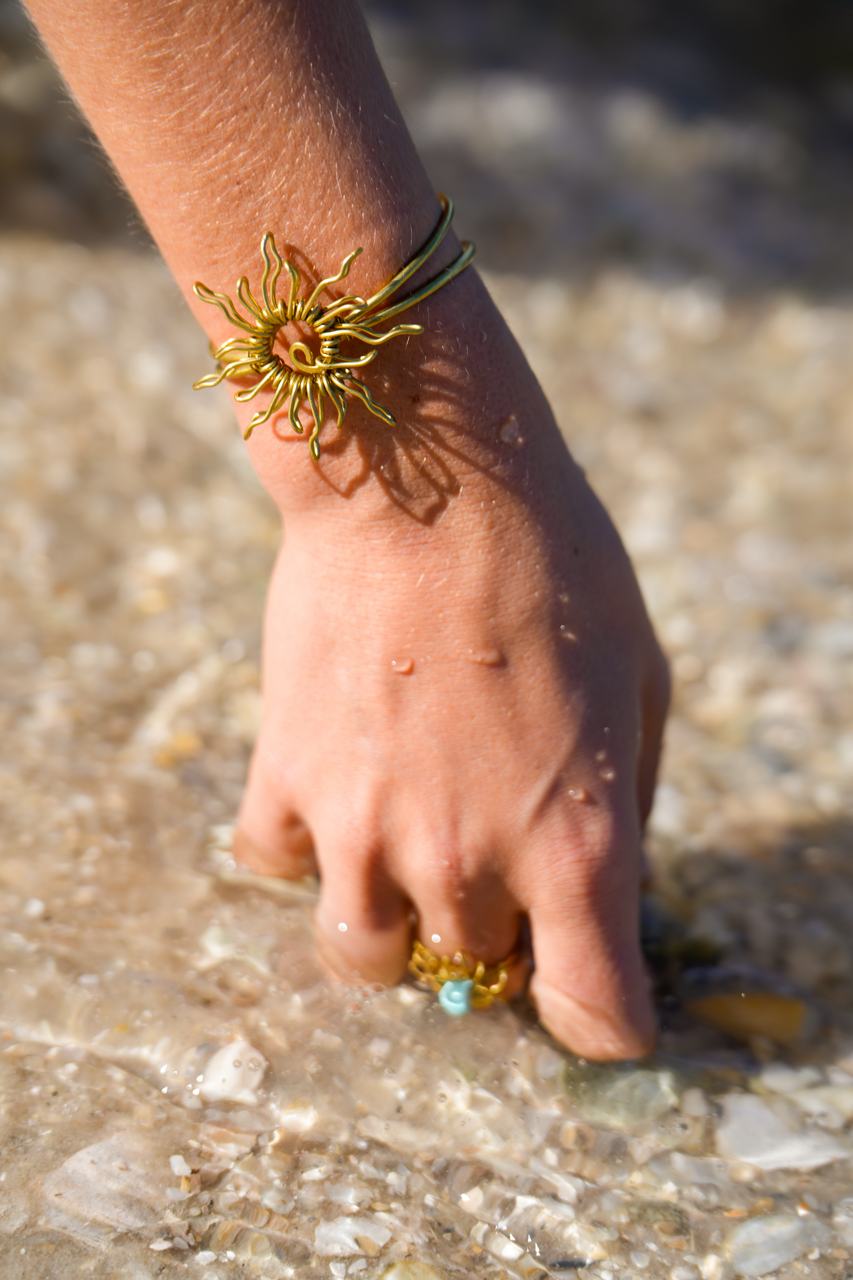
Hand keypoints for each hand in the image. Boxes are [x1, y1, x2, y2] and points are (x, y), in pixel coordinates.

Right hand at [234, 283, 668, 1058]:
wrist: (425, 480)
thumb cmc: (557, 566)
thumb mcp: (642, 682)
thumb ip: (623, 804)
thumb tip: (600, 874)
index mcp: (575, 844)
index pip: (596, 1013)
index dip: (605, 1018)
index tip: (597, 992)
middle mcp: (464, 862)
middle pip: (476, 980)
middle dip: (498, 941)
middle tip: (498, 864)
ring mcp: (362, 832)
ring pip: (361, 959)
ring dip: (391, 928)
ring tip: (407, 854)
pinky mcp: (285, 780)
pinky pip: (276, 865)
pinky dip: (305, 847)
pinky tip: (336, 786)